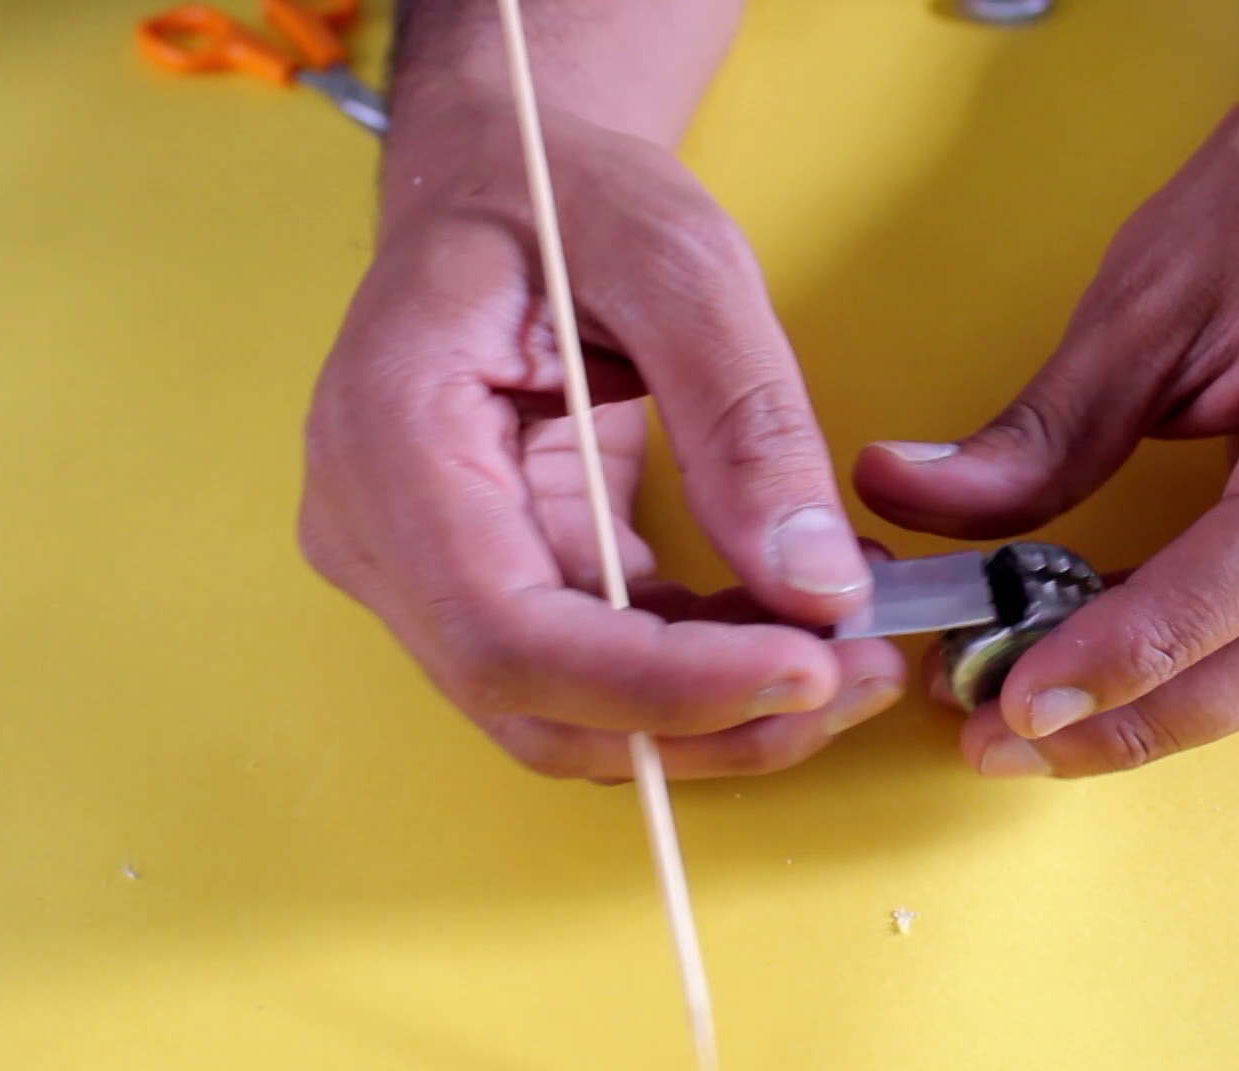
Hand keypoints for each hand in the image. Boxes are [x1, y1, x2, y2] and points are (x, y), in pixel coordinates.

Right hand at [301, 110, 900, 779]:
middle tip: (862, 677)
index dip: (656, 685)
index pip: (504, 631)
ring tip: (853, 658)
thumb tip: (819, 586)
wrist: (504, 181)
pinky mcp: (493, 582)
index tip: (805, 669)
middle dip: (709, 721)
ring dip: (719, 717)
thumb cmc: (562, 194)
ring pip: (570, 714)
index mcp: (389, 437)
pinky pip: (599, 669)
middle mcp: (377, 530)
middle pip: (535, 702)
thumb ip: (746, 420)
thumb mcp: (676, 262)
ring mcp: (422, 571)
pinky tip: (795, 627)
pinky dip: (704, 672)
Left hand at [856, 116, 1238, 777]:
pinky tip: (1111, 688)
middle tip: (1007, 742)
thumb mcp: (1133, 302)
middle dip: (1149, 713)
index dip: (1151, 639)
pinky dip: (1206, 675)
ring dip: (1172, 716)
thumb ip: (1034, 426)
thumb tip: (896, 491)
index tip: (1027, 695)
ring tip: (1039, 733)